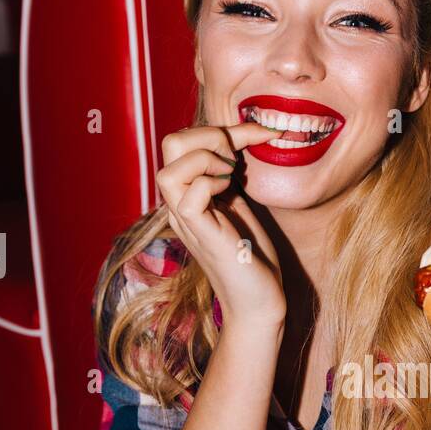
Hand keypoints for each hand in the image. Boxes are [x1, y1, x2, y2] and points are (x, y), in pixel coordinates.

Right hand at [156, 121, 286, 327]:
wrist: (259, 302)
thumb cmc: (253, 257)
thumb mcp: (240, 202)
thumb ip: (230, 174)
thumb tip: (240, 138)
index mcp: (186, 194)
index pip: (186, 141)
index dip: (224, 128)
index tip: (260, 133)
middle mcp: (178, 204)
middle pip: (169, 144)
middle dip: (210, 136)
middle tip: (237, 159)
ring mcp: (185, 220)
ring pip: (170, 168)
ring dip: (208, 160)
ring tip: (232, 177)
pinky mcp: (199, 233)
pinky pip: (190, 192)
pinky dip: (213, 182)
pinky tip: (231, 192)